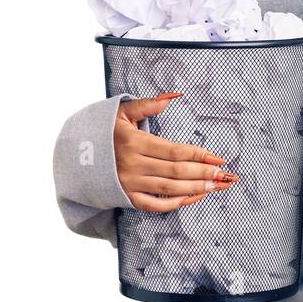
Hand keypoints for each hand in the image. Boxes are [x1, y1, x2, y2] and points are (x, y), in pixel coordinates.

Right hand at [114, 93, 239, 212]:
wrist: (77, 156)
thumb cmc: (104, 131)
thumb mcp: (122, 112)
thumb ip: (148, 104)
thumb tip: (173, 96)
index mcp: (134, 142)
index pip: (174, 151)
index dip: (198, 155)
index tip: (217, 158)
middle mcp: (133, 164)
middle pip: (176, 171)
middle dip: (203, 174)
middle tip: (224, 175)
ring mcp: (130, 183)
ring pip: (170, 188)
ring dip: (196, 188)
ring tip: (216, 187)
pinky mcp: (128, 197)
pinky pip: (155, 205)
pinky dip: (175, 204)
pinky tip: (192, 197)